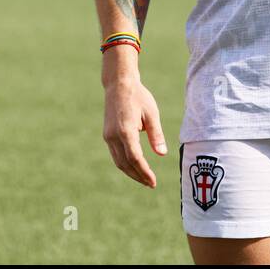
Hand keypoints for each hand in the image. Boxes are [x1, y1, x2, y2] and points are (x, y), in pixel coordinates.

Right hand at [102, 68, 167, 187]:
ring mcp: (108, 136)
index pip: (135, 158)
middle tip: (151, 184)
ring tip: (145, 179)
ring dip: (131, 172)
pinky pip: (115, 155)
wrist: (119, 84)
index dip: (144, 172)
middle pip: (125, 164)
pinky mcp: (107, 134)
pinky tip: (135, 166)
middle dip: (138, 176)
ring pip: (118, 161)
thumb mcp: (151, 113)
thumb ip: (156, 135)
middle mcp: (113, 136)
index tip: (153, 182)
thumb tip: (162, 154)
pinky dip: (125, 164)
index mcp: (125, 130)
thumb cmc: (138, 96)